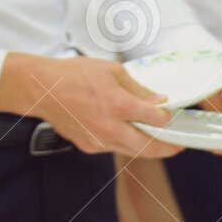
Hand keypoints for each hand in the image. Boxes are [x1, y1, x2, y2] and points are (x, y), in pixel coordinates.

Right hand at [0, 54, 180, 157]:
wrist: (43, 90)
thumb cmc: (74, 75)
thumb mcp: (111, 71)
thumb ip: (137, 88)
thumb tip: (158, 100)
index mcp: (118, 104)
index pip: (155, 119)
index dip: (167, 118)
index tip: (171, 116)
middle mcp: (111, 127)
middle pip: (148, 147)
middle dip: (167, 149)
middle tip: (178, 146)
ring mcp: (100, 140)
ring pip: (131, 151)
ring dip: (146, 147)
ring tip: (156, 140)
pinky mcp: (90, 146)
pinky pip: (114, 148)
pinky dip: (124, 142)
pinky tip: (125, 132)